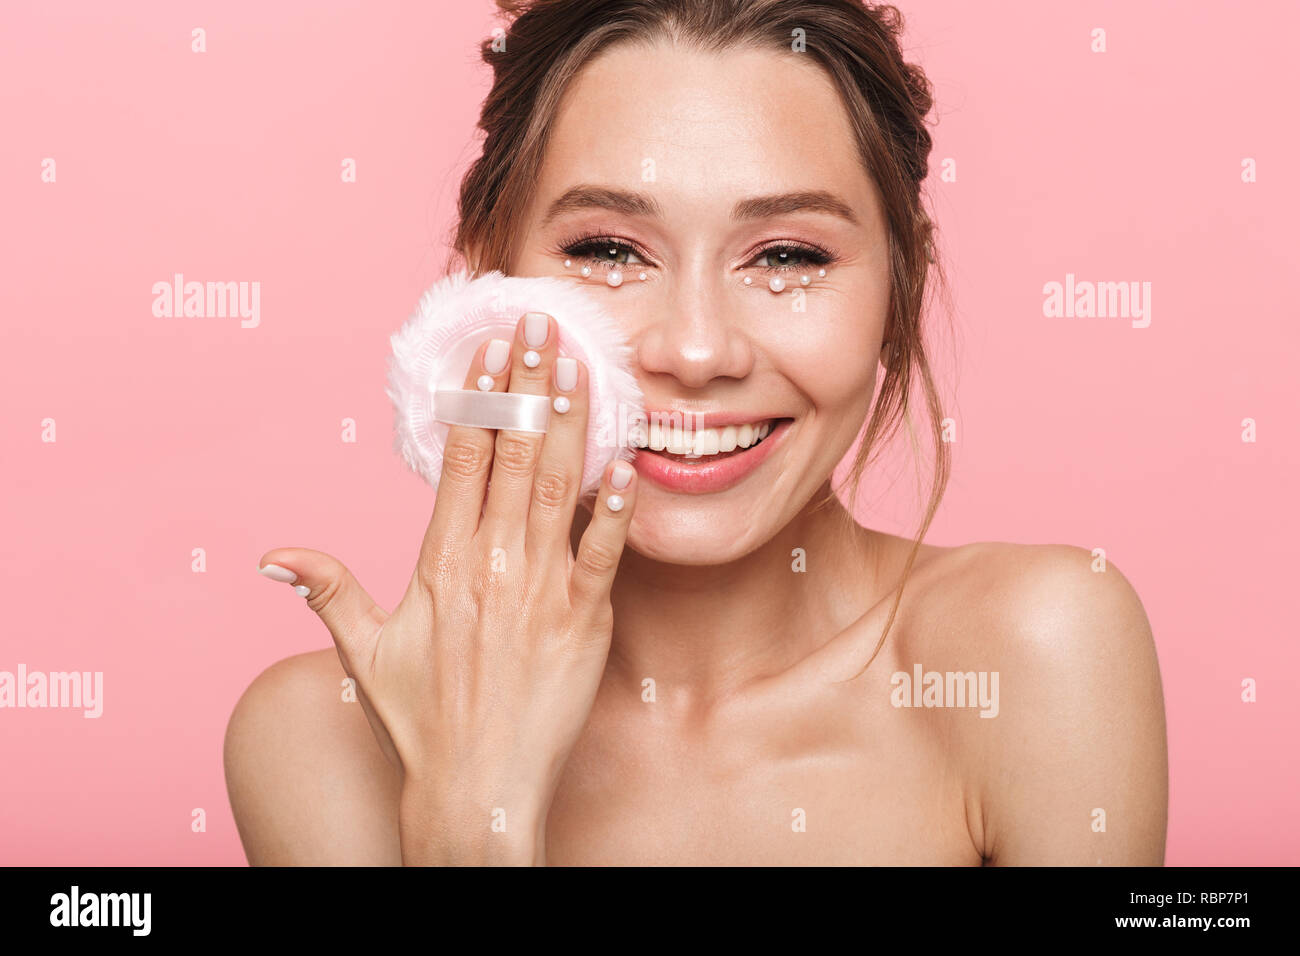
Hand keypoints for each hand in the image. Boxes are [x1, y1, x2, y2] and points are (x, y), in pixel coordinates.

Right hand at [256, 311, 636, 864]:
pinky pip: (605, 554)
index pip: (463, 460)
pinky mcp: (584, 620)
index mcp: (441, 562)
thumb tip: (273, 555)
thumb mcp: (363, 651)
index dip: (480, 398)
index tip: (489, 349)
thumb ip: (327, 591)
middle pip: (514, 455)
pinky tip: (628, 463)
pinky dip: (617, 508)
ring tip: (579, 366)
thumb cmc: (422, 722)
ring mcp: (541, 590)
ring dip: (570, 423)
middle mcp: (491, 564)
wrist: (476, 790)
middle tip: (541, 325)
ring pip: (558, 488)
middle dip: (529, 384)